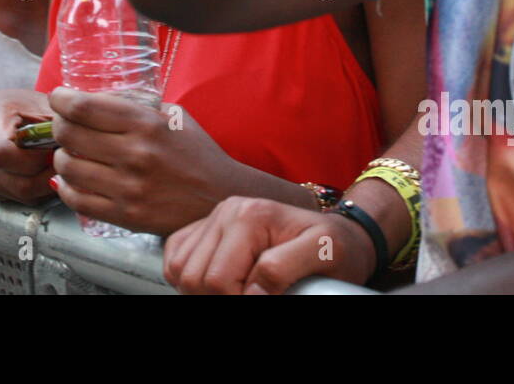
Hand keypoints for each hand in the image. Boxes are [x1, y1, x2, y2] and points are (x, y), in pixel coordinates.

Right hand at [0, 87, 55, 202]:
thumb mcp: (40, 103)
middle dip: (47, 176)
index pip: (3, 154)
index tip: (54, 149)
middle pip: (17, 184)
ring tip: (51, 164)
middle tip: (64, 162)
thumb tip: (79, 146)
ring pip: (18, 196)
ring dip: (42, 185)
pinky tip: (34, 172)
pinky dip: (29, 191)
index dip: (36, 159)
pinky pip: (10, 199)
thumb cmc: (19, 106)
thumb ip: (58, 123)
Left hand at [48, 87, 240, 235]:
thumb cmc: (197, 154)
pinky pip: (76, 200)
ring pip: (67, 167)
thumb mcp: (173, 117)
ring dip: (62, 157)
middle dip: (58, 125)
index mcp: (147, 124)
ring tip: (72, 153)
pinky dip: (67, 187)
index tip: (59, 96)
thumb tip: (93, 98)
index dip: (61, 99)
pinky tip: (76, 179)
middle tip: (63, 124)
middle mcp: (135, 155)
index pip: (83, 107)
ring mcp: (128, 189)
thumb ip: (135, 107)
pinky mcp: (125, 216)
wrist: (221, 198)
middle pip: (68, 134)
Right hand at [164, 196, 374, 294]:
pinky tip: (216, 283)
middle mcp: (227, 211)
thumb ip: (283, 268)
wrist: (338, 235)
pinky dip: (186, 277)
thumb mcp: (323, 253)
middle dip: (217, 298)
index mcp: (250, 215)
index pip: (218, 279)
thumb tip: (249, 291)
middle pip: (193, 277)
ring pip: (178, 270)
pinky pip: (174, 258)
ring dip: (201, 291)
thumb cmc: (334, 246)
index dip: (235, 302)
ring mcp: (214, 218)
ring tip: (235, 292)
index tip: (265, 300)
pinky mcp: (206, 228)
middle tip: (249, 298)